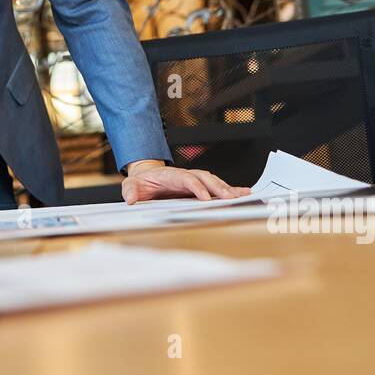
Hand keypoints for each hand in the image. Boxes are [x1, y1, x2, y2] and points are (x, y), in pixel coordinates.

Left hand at [121, 160, 248, 203]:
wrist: (146, 175)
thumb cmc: (142, 182)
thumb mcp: (132, 185)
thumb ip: (130, 190)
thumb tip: (130, 198)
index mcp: (171, 175)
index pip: (186, 179)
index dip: (196, 187)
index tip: (204, 198)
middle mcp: (185, 175)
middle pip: (205, 178)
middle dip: (218, 187)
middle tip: (229, 198)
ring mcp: (193, 180)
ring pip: (213, 182)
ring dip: (227, 189)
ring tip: (241, 196)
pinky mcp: (198, 186)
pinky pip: (216, 187)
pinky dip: (230, 189)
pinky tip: (243, 193)